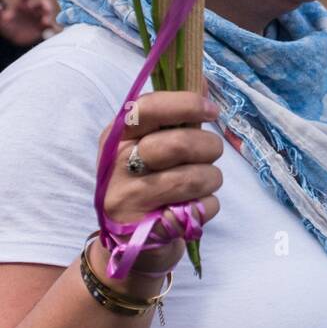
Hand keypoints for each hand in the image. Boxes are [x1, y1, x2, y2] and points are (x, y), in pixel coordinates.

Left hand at [0, 0, 54, 46]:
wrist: (14, 41)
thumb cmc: (8, 27)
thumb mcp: (2, 19)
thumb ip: (1, 12)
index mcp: (23, 4)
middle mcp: (33, 9)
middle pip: (42, 3)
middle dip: (46, 5)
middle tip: (46, 10)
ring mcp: (39, 18)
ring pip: (48, 14)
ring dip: (49, 16)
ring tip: (45, 22)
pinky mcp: (43, 28)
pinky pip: (51, 26)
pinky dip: (53, 28)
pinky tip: (52, 30)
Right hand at [93, 91, 223, 288]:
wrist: (129, 248)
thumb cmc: (147, 184)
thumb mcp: (149, 146)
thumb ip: (174, 116)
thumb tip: (201, 79)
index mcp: (115, 138)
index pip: (148, 108)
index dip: (186, 104)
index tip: (211, 110)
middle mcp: (115, 167)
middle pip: (178, 144)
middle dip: (209, 146)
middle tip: (212, 152)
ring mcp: (127, 201)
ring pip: (193, 178)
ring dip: (212, 178)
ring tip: (206, 181)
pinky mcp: (146, 232)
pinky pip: (199, 210)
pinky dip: (208, 206)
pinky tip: (195, 208)